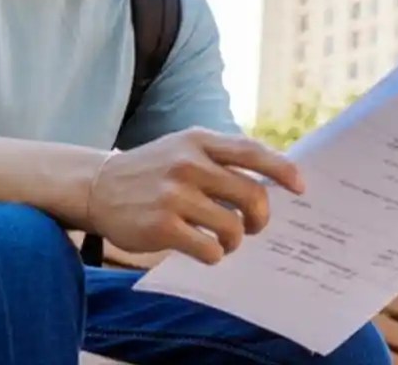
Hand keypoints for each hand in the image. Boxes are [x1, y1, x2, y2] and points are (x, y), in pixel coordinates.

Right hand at [85, 127, 303, 264]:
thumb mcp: (183, 148)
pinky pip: (210, 249)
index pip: (252, 152)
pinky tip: (203, 249)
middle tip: (255, 226)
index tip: (300, 188)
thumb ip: (220, 158)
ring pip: (234, 227)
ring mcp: (175, 195)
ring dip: (236, 240)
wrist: (97, 187)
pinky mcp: (162, 226)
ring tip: (226, 241)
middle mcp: (189, 164)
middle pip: (252, 195)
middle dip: (261, 217)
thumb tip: (270, 180)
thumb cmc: (152, 171)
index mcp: (199, 142)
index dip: (282, 171)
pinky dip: (215, 255)